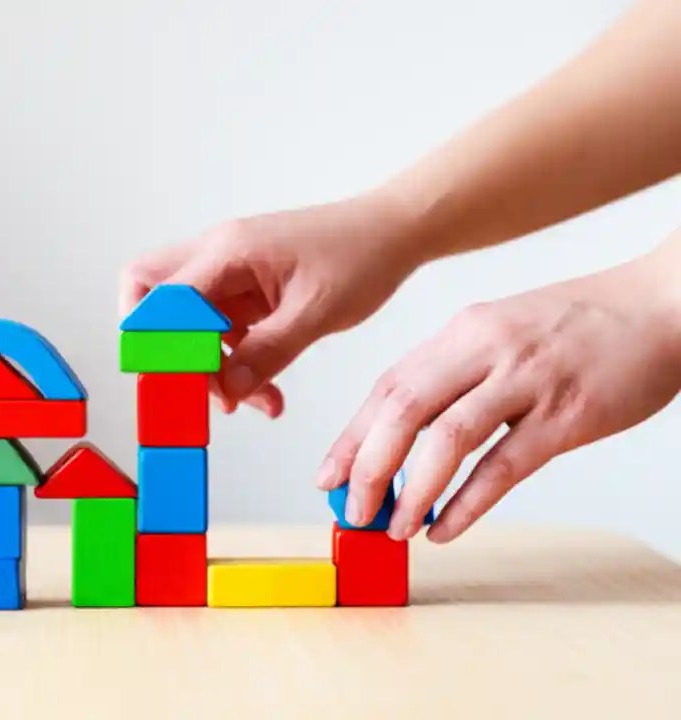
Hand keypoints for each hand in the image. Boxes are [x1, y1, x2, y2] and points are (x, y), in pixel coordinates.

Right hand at [120, 192, 423, 415]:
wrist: (395, 234)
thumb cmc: (361, 254)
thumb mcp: (316, 312)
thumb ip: (268, 352)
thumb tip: (227, 389)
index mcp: (227, 250)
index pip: (160, 297)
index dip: (159, 343)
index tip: (178, 382)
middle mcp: (217, 256)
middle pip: (150, 297)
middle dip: (161, 347)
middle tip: (190, 385)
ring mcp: (228, 273)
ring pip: (188, 325)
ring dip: (209, 368)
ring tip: (248, 401)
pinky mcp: (244, 291)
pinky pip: (220, 332)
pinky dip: (234, 364)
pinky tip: (265, 390)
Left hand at [318, 252, 680, 542]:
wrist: (662, 303)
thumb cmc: (580, 325)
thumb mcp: (502, 331)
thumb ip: (456, 374)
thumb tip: (406, 433)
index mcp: (463, 331)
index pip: (387, 386)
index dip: (352, 436)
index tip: (328, 475)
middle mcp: (486, 351)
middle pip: (402, 409)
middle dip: (367, 466)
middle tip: (352, 510)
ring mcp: (527, 381)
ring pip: (447, 439)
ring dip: (412, 490)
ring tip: (394, 527)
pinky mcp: (568, 415)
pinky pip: (504, 466)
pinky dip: (467, 503)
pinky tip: (446, 528)